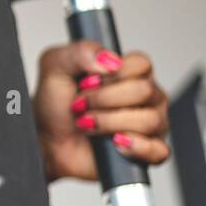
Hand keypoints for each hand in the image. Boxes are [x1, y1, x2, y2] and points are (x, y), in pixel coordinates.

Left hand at [33, 41, 170, 181]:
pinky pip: (159, 150)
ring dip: (108, 123)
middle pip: (145, 91)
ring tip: (88, 124)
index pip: (142, 64)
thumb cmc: (54, 107)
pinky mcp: (147, 153)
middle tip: (80, 106)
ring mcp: (149, 126)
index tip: (85, 83)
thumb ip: (79, 52)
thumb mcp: (54, 68)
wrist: (46, 142)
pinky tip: (112, 143)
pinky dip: (133, 147)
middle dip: (103, 100)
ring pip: (149, 120)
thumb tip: (109, 60)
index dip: (112, 74)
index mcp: (129, 74)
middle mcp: (145, 98)